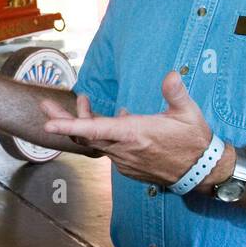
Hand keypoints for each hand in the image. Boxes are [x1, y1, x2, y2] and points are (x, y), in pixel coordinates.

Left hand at [39, 71, 220, 188]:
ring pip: (94, 141)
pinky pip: (107, 148)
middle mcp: (123, 149)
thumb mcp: (189, 113)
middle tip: (45, 105)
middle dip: (63, 119)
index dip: (70, 126)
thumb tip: (170, 74)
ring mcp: (123, 160)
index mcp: (134, 134)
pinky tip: (110, 119)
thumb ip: (176, 93)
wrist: (200, 171)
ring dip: (85, 122)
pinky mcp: (127, 166)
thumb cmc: (194, 140)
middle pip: (84, 136)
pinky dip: (101, 133)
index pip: (94, 130)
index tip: (48, 123)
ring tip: (83, 100)